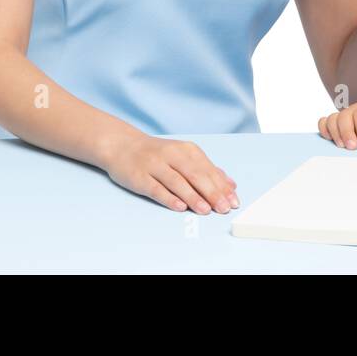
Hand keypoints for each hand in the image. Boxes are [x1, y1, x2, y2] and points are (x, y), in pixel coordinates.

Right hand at [102, 132, 239, 214]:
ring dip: (193, 196)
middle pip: (195, 175)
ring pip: (177, 182)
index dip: (222, 186)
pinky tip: (180, 207)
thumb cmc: (158, 154)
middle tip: (223, 208)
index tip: (233, 201)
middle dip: (212, 192)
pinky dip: (169, 197)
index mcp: (186, 150)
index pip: (208, 169)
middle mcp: (171, 155)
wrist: (123, 145)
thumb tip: (230, 185)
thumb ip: (207, 170)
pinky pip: (156, 188)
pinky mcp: (139, 177)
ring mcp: (154, 165)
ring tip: (206, 210)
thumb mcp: (184, 156)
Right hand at [318, 97, 356, 148]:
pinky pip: (325, 122)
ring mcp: (345, 115)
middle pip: (344, 116)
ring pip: (332, 118)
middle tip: (352, 148)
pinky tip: (330, 140)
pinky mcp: (338, 123)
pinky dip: (324, 130)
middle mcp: (355, 108)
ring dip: (334, 133)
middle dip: (346, 133)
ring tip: (342, 147)